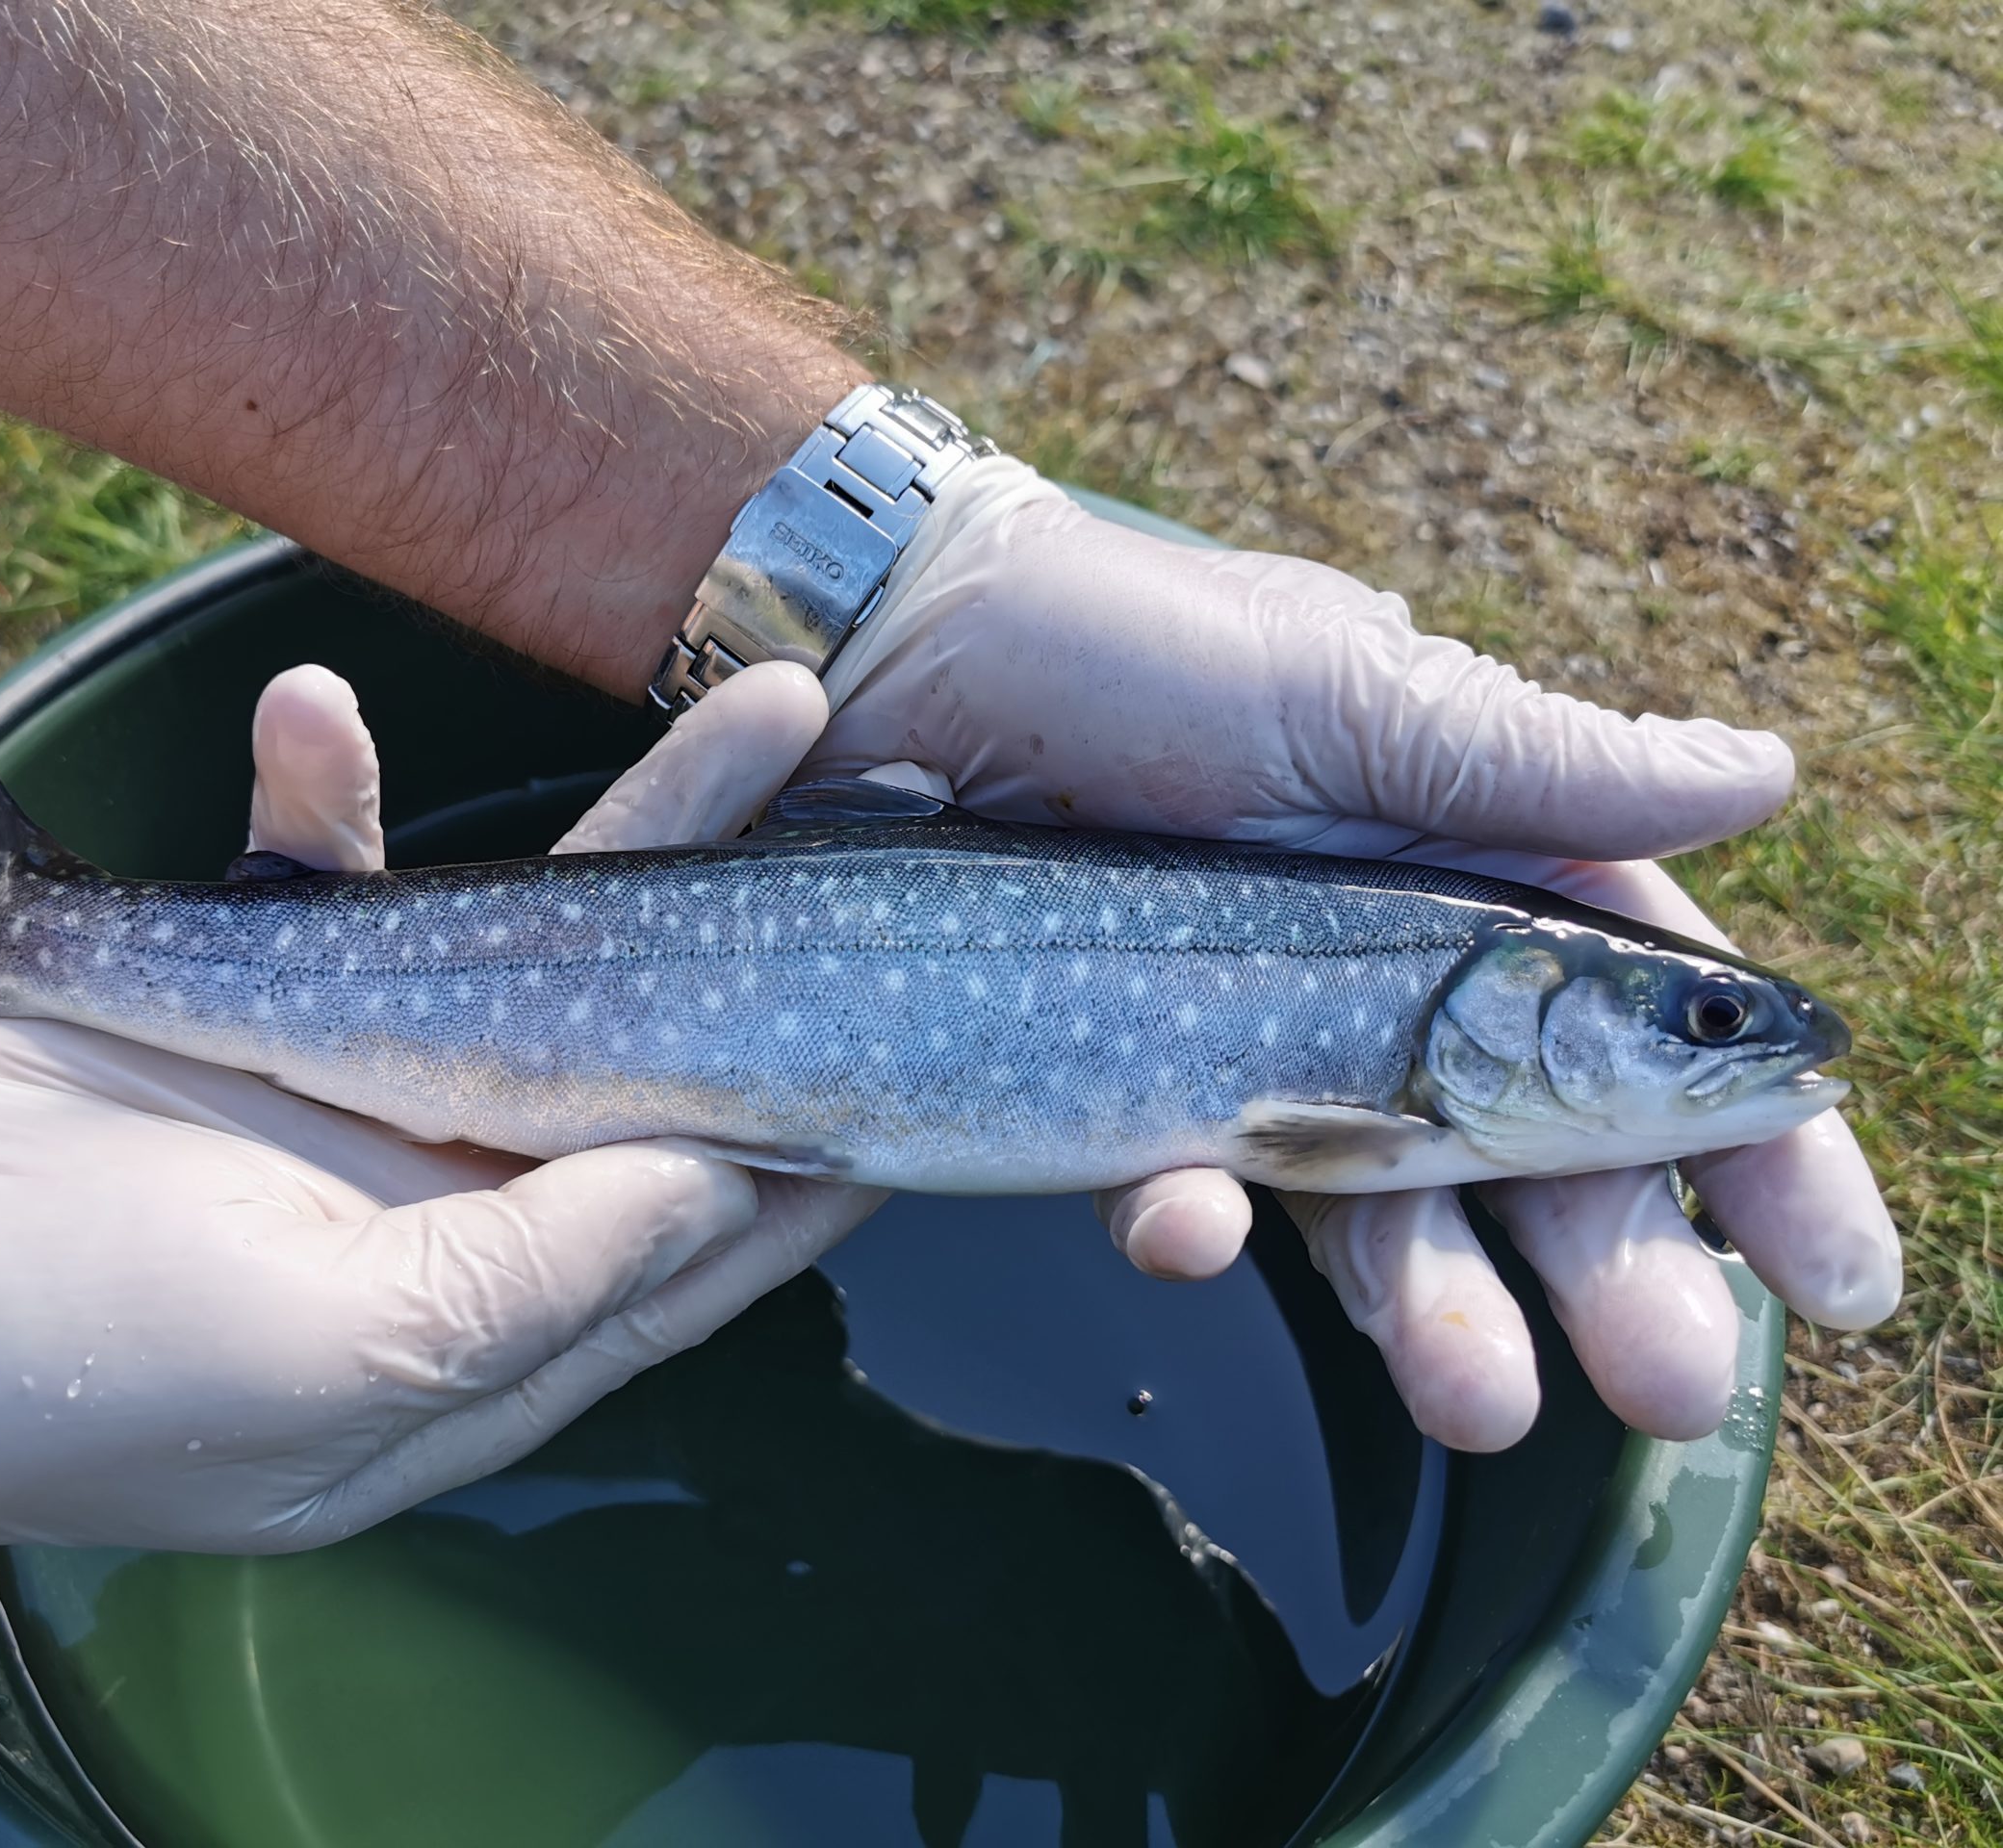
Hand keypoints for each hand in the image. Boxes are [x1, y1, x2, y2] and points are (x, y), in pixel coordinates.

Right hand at [0, 661, 871, 1645]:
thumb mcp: (332, 1364)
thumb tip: (733, 1185)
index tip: (934, 1027)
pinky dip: (325, 800)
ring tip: (756, 701)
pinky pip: (320, 878)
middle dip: (779, 935)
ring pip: (536, 941)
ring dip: (632, 828)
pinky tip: (310, 717)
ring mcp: (362, 1086)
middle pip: (659, 1055)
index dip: (827, 1135)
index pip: (710, 1223)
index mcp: (498, 1309)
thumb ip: (548, 1280)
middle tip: (901, 809)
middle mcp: (458, 1197)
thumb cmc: (57, 1369)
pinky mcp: (251, 997)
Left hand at [812, 459, 1898, 1449]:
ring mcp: (1256, 1041)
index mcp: (1467, 872)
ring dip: (1434, 1307)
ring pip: (1379, 1208)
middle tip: (1677, 1388)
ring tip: (1481, 1401)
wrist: (893, 656)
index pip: (1648, 1022)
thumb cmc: (1123, 642)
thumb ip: (1534, 763)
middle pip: (1535, 1156)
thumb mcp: (1337, 694)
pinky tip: (1185, 1223)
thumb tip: (1765, 772)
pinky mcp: (1128, 1085)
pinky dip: (1192, 1216)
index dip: (1753, 1147)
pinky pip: (1183, 1180)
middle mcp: (1382, 976)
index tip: (1838, 1274)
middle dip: (1616, 1276)